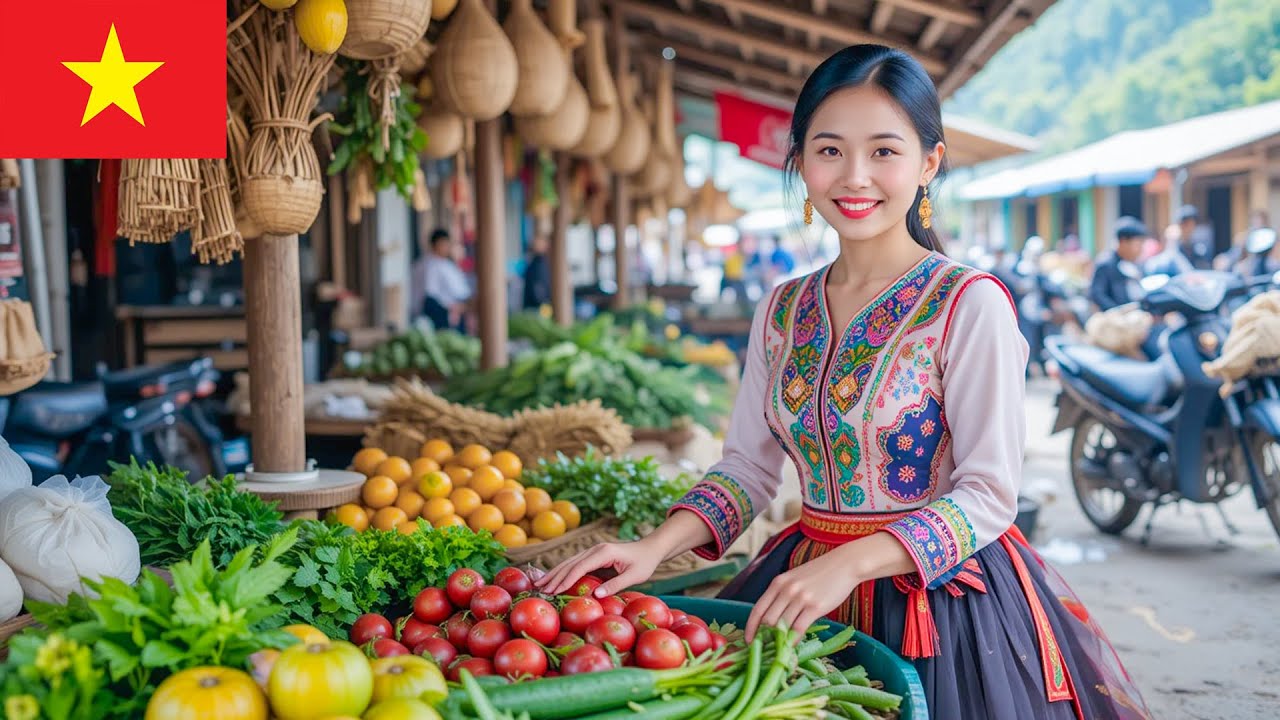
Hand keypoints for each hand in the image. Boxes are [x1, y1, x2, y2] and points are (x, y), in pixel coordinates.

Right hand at [534, 538, 661, 597]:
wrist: (650, 548)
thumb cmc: (645, 563)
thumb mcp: (634, 576)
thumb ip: (616, 585)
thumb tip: (596, 595)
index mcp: (604, 552)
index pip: (580, 567)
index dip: (566, 579)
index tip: (554, 591)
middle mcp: (595, 549)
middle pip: (570, 563)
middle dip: (554, 577)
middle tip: (540, 590)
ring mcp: (593, 551)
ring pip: (569, 562)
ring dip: (555, 574)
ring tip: (539, 584)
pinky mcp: (594, 556)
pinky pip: (575, 564)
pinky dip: (563, 572)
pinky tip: (553, 580)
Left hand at [744, 548, 860, 642]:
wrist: (844, 564)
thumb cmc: (819, 573)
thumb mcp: (794, 579)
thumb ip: (782, 595)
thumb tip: (772, 620)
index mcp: (778, 583)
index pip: (757, 609)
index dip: (750, 628)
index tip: (748, 641)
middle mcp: (786, 590)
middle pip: (767, 620)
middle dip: (764, 638)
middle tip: (765, 651)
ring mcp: (800, 598)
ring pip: (782, 626)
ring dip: (778, 642)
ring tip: (777, 652)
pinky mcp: (815, 606)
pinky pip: (799, 628)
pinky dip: (793, 640)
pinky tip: (792, 647)